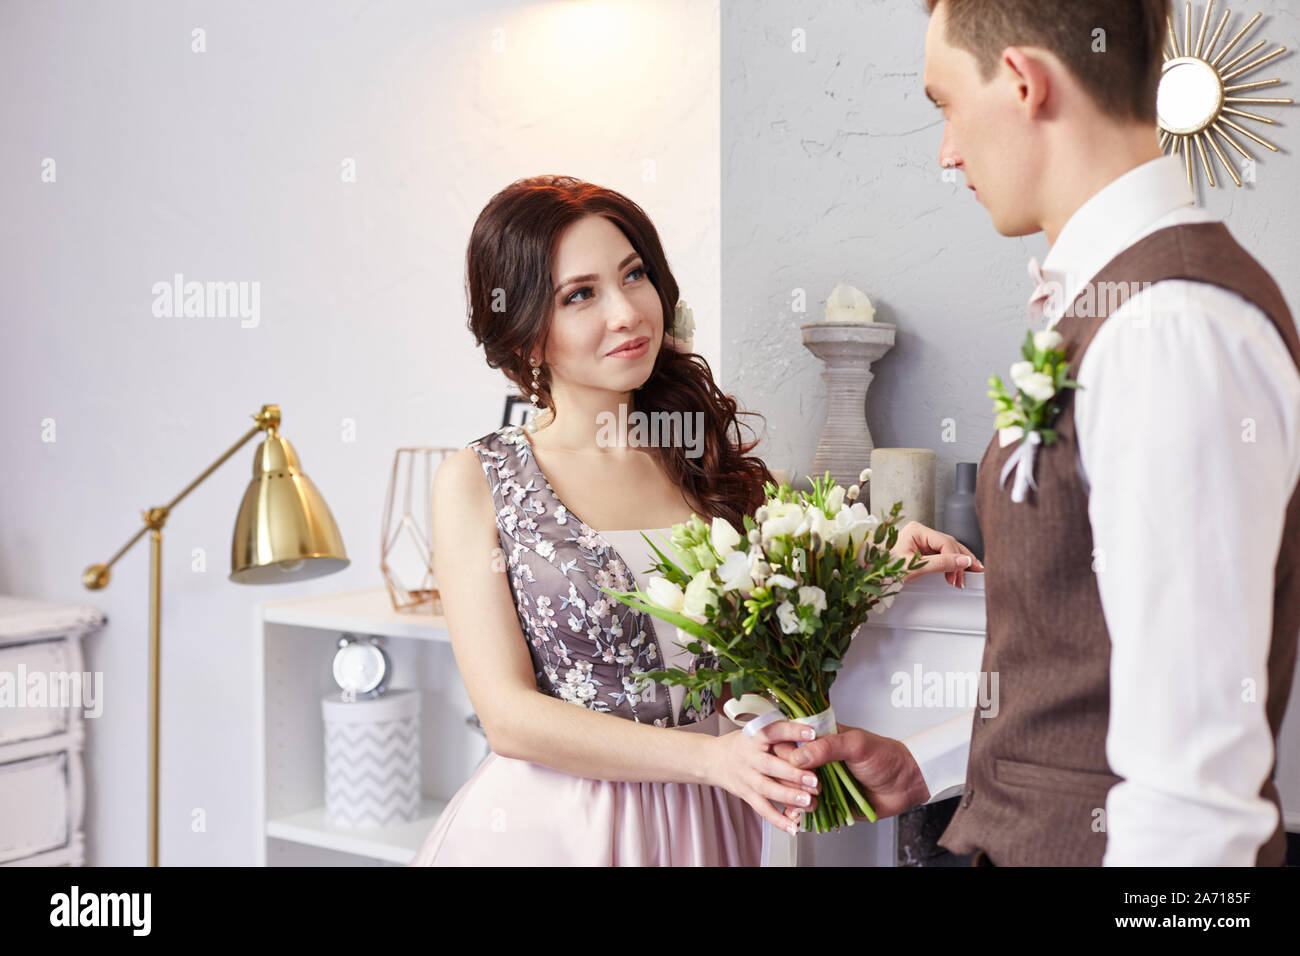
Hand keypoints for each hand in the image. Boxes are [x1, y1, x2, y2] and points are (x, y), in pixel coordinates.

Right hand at [707, 721, 822, 834]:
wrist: (715, 760)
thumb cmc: (745, 744)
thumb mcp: (759, 731)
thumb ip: (782, 735)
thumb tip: (814, 737)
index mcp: (754, 736)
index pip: (772, 731)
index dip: (791, 732)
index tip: (812, 733)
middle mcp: (748, 757)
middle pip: (769, 765)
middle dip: (793, 773)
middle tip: (814, 779)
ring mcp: (746, 777)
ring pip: (767, 789)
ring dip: (788, 796)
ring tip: (808, 801)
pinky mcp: (746, 795)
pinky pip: (763, 809)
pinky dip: (778, 820)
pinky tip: (793, 826)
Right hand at [770, 723, 929, 825]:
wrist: (905, 784)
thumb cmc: (884, 756)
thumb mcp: (856, 745)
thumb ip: (828, 747)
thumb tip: (798, 757)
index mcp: (819, 737)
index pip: (787, 740)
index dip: (784, 751)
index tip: (792, 762)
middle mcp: (814, 757)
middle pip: (784, 766)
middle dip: (790, 778)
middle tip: (810, 784)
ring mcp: (817, 779)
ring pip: (790, 788)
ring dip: (794, 797)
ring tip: (812, 800)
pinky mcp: (823, 799)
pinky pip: (803, 806)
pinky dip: (800, 812)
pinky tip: (804, 813)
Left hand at [888, 520, 983, 588]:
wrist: (871, 574)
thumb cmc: (885, 568)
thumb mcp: (915, 567)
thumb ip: (940, 563)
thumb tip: (963, 561)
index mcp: (916, 529)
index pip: (944, 542)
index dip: (955, 558)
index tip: (962, 571)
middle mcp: (921, 532)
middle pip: (949, 544)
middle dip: (960, 561)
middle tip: (970, 575)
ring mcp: (922, 540)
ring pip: (948, 549)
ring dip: (958, 563)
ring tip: (967, 576)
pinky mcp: (923, 549)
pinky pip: (942, 554)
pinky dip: (951, 564)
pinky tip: (960, 571)